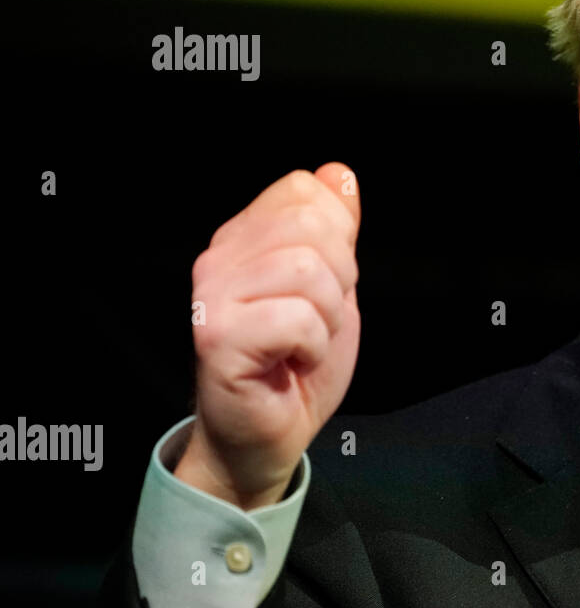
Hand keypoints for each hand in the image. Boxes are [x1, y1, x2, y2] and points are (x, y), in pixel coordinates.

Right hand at [175, 163, 360, 509]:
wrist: (268, 433)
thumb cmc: (295, 363)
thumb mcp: (333, 286)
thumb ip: (337, 229)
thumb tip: (337, 174)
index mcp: (245, 238)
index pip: (303, 190)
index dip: (337, 236)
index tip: (324, 283)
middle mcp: (220, 257)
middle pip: (310, 224)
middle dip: (338, 277)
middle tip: (317, 318)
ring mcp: (213, 295)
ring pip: (307, 269)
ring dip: (327, 317)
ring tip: (303, 342)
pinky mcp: (217, 336)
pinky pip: (296, 317)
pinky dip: (313, 345)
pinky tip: (291, 360)